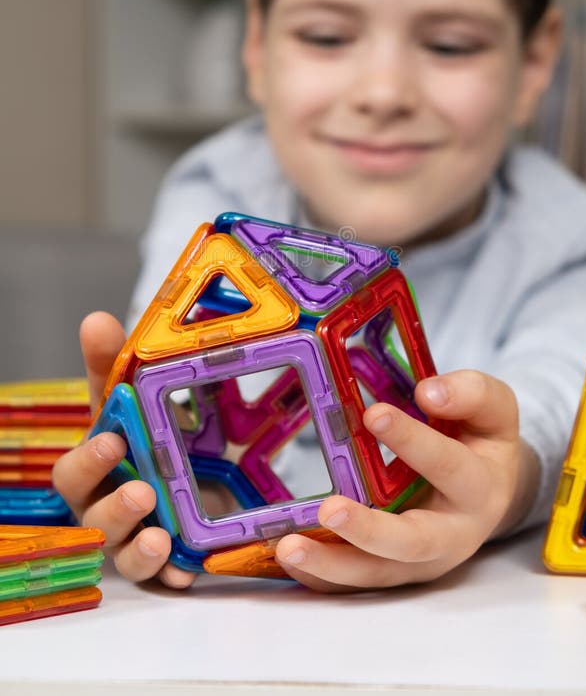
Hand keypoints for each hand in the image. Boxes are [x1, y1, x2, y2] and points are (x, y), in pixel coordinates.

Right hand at [52, 312, 196, 587]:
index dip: (88, 461)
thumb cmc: (147, 434)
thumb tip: (96, 321)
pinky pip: (164, 578)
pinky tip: (187, 568)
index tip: (112, 439)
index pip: (74, 473)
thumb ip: (111, 365)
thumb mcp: (133, 399)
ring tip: (159, 535)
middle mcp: (108, 507)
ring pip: (125, 555)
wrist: (198, 467)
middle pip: (93, 519)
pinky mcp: (167, 561)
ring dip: (138, 547)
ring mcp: (136, 537)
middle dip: (113, 508)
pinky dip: (173, 575)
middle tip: (142, 492)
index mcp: (97, 469)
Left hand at [274, 370, 540, 592]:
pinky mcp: (392, 571)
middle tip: (330, 508)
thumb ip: (470, 393)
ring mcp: (419, 561)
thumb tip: (429, 393)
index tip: (374, 412)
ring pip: (376, 572)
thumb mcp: (493, 408)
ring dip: (331, 563)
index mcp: (479, 488)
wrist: (491, 491)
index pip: (449, 466)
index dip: (413, 441)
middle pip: (412, 542)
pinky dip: (318, 575)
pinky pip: (354, 581)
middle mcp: (452, 534)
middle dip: (369, 530)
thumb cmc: (482, 441)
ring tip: (288, 547)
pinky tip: (285, 557)